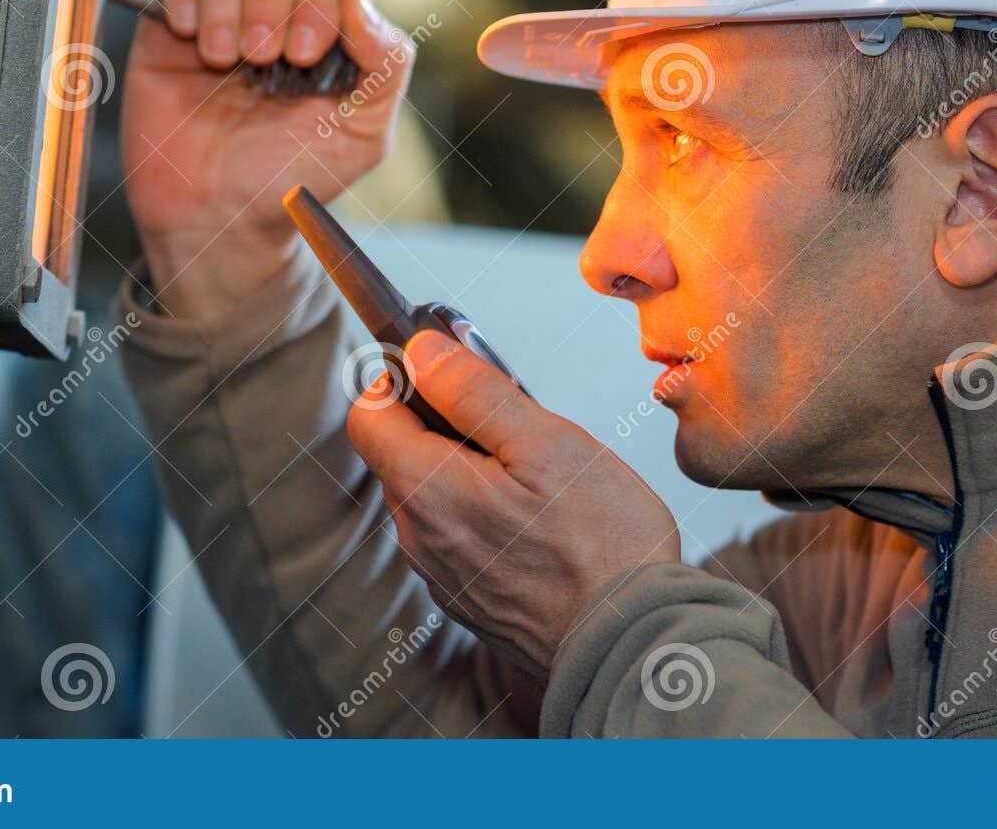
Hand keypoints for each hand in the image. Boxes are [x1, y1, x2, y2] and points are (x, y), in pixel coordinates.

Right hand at [121, 0, 414, 320]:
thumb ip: (386, 64)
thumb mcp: (364, 134)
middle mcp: (283, 12)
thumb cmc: (293, 178)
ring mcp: (226, 11)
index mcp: (335, 31)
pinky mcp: (171, 21)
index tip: (302, 55)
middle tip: (261, 57)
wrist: (218, 218)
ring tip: (221, 57)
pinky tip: (186, 32)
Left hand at [345, 330, 681, 674]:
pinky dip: (484, 511)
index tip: (449, 371)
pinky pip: (457, 535)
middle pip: (401, 453)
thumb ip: (475, 392)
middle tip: (515, 417)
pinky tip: (539, 517)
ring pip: (433, 495)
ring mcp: (442, 574)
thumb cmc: (602, 545)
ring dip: (469, 468)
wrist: (629, 646)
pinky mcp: (469, 598)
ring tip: (538, 471)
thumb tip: (421, 351)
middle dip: (446, 422)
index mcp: (428, 492)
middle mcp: (420, 538)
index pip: (368, 415)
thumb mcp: (546, 442)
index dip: (399, 379)